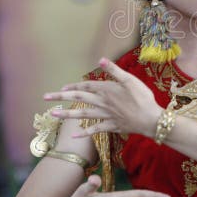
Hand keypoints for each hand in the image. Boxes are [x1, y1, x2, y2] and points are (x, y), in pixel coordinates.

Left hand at [44, 58, 162, 137]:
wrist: (150, 119)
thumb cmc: (143, 98)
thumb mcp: (130, 80)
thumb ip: (114, 70)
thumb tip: (100, 59)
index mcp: (106, 90)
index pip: (86, 86)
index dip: (74, 85)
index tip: (62, 88)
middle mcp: (102, 102)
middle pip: (79, 98)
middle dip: (61, 97)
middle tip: (46, 97)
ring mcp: (105, 115)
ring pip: (82, 114)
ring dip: (67, 113)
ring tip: (53, 114)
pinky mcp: (110, 126)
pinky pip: (94, 129)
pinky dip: (84, 133)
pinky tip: (74, 136)